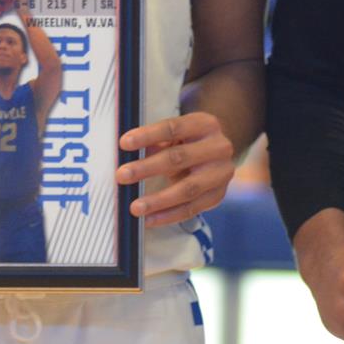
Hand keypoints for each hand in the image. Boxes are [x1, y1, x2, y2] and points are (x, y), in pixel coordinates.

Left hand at [116, 112, 234, 226]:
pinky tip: (150, 219)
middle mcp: (218, 147)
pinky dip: (169, 216)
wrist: (218, 156)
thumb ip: (156, 141)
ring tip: (135, 207)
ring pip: (188, 188)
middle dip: (147, 168)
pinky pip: (192, 209)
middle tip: (122, 175)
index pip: (173, 127)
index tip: (124, 143)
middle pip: (179, 157)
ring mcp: (221, 173)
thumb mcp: (176, 135)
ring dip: (158, 200)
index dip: (147, 135)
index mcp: (204, 124)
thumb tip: (127, 153)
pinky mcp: (218, 195)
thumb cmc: (190, 142)